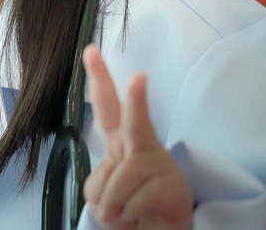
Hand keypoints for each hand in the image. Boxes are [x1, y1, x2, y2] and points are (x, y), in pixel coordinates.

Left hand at [83, 44, 192, 228]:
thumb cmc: (126, 204)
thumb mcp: (101, 190)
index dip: (99, 79)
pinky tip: (136, 215)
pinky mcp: (175, 187)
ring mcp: (161, 165)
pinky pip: (136, 199)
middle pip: (136, 120)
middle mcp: (141, 147)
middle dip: (136, 98)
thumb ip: (100, 182)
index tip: (91, 52)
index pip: (106, 106)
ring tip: (120, 212)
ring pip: (123, 175)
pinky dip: (128, 213)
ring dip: (113, 202)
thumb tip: (110, 194)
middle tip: (137, 76)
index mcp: (119, 140)